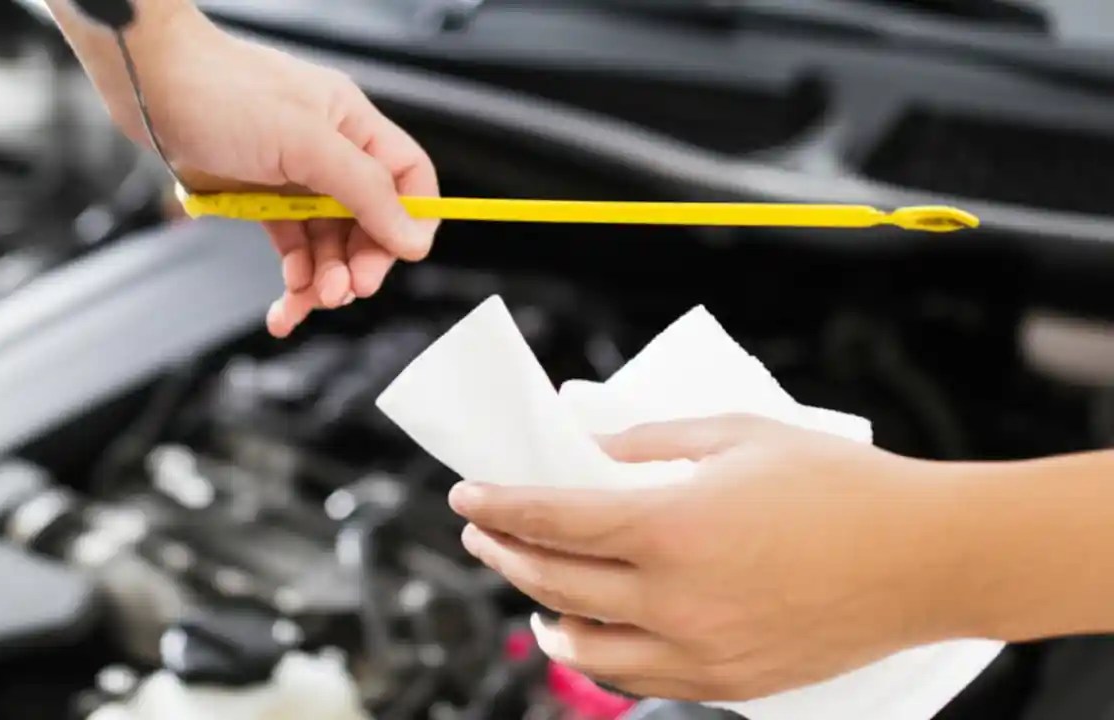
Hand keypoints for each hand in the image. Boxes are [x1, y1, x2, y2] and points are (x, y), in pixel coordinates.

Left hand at [64, 3, 438, 336]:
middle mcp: (332, 154)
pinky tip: (286, 300)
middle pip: (371, 222)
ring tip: (308, 300)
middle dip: (360, 262)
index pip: (409, 179)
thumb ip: (364, 191)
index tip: (402, 258)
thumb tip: (411, 235)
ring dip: (325, 279)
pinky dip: (294, 279)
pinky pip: (294, 249)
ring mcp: (297, 180)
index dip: (413, 220)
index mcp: (354, 127)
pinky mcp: (264, 202)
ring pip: (330, 244)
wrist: (149, 89)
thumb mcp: (306, 143)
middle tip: (344, 289)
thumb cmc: (222, 94)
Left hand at [448, 415, 969, 701]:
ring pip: (584, 646)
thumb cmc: (840, 485)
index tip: (464, 495)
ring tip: (523, 586)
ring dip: (540, 613)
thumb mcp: (737, 436)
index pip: (552, 519)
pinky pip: (637, 679)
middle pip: (553, 582)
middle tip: (481, 531)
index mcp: (671, 527)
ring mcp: (700, 651)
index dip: (498, 505)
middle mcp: (674, 599)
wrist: (925, 558)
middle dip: (503, 553)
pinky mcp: (728, 685)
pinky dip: (596, 656)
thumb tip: (593, 449)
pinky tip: (585, 635)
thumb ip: (652, 440)